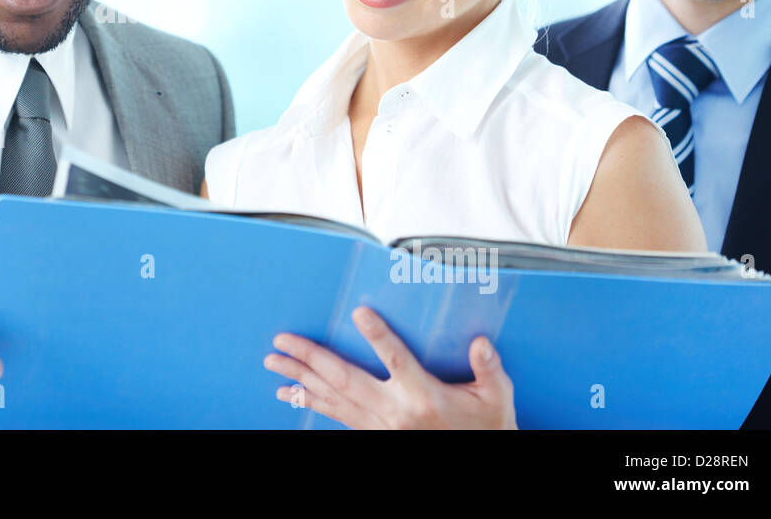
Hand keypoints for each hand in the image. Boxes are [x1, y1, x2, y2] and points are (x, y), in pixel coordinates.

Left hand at [264, 306, 515, 428]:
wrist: (478, 458)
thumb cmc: (487, 427)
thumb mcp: (497, 399)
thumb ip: (488, 369)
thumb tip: (481, 343)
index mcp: (424, 395)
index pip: (397, 360)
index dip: (378, 336)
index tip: (360, 311)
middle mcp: (395, 411)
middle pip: (346, 379)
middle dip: (310, 357)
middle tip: (282, 339)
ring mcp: (380, 426)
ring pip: (333, 397)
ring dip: (300, 378)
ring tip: (273, 361)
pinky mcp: (373, 434)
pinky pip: (335, 416)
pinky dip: (309, 402)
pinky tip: (289, 392)